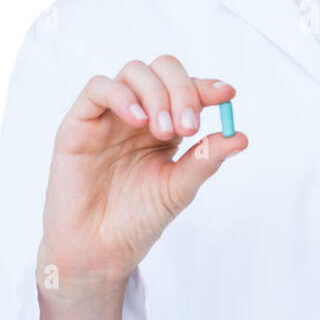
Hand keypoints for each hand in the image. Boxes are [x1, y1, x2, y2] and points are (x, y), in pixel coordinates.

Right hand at [37, 56, 246, 288]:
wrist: (100, 250)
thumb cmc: (137, 219)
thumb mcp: (178, 188)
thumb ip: (205, 160)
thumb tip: (240, 137)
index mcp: (165, 125)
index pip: (188, 89)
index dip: (206, 86)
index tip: (226, 95)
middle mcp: (138, 114)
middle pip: (162, 70)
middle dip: (182, 89)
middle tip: (188, 126)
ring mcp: (109, 116)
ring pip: (134, 71)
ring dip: (156, 94)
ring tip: (165, 132)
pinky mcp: (79, 123)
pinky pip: (97, 88)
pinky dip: (121, 96)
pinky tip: (138, 120)